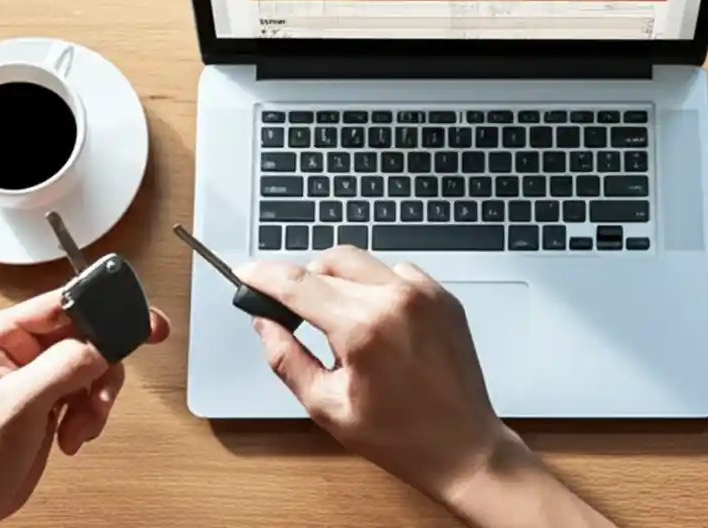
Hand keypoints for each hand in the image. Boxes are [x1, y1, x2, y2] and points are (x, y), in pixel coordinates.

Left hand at [0, 289, 169, 527]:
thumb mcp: (15, 405)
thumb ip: (62, 367)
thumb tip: (102, 346)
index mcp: (1, 335)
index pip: (64, 304)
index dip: (105, 310)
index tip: (139, 322)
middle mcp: (22, 347)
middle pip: (89, 334)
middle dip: (101, 369)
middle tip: (106, 393)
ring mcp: (40, 372)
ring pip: (97, 364)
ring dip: (97, 399)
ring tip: (80, 425)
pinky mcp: (54, 396)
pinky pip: (93, 390)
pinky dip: (92, 415)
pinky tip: (72, 435)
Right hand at [238, 247, 514, 503]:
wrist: (463, 446)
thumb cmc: (399, 437)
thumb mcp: (327, 406)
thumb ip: (288, 359)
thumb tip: (265, 324)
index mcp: (363, 328)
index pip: (298, 284)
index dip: (263, 275)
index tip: (245, 273)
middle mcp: (396, 299)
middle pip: (329, 261)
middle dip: (303, 279)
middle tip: (292, 310)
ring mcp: (425, 294)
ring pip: (363, 263)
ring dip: (340, 281)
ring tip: (341, 326)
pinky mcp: (444, 297)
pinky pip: (396, 274)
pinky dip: (375, 287)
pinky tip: (375, 322)